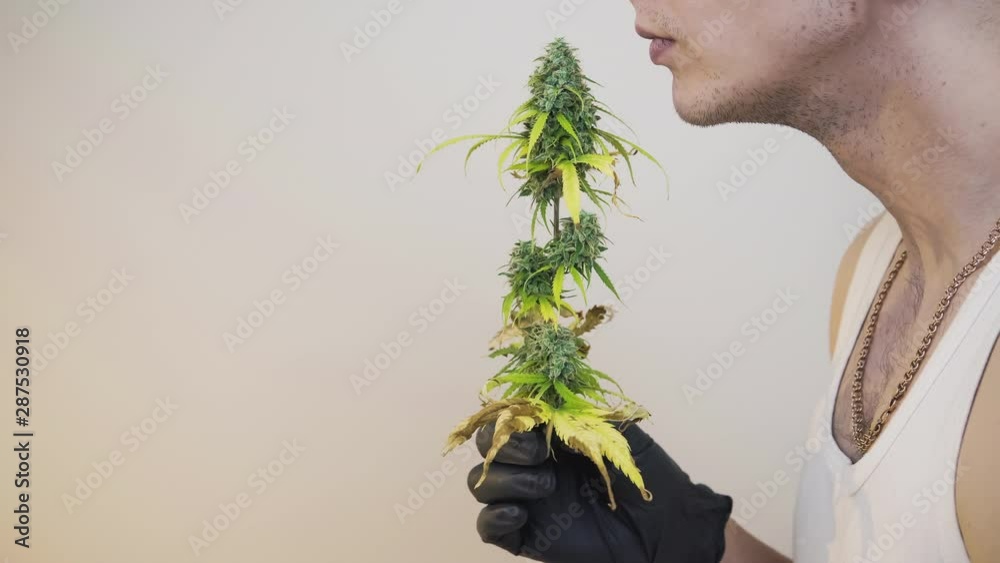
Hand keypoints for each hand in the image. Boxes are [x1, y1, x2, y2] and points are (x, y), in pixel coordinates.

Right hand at [468, 422, 731, 562]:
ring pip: (481, 484)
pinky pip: (488, 527)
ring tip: (546, 487)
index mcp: (550, 436)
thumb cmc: (648, 477)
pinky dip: (493, 518)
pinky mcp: (527, 535)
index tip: (535, 421)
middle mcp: (532, 466)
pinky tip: (519, 514)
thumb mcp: (619, 431)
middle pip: (487, 448)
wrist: (666, 527)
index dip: (510, 416)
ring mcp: (527, 501)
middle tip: (540, 455)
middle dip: (506, 447)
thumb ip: (584, 408)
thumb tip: (557, 380)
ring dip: (505, 481)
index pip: (508, 418)